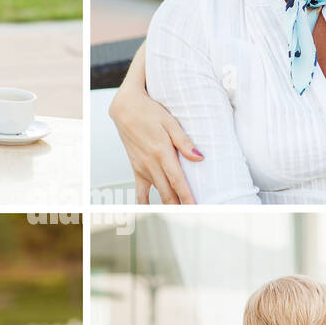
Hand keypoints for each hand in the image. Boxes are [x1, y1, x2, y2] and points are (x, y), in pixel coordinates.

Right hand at [109, 47, 201, 203]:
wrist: (125, 108)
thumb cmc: (149, 111)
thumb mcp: (170, 122)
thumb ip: (185, 142)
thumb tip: (200, 157)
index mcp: (162, 152)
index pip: (178, 181)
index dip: (188, 197)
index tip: (197, 209)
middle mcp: (151, 163)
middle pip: (169, 192)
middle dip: (181, 206)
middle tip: (195, 216)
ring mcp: (142, 167)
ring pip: (158, 193)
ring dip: (169, 205)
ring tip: (181, 216)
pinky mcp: (136, 168)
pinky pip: (140, 191)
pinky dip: (145, 203)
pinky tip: (152, 212)